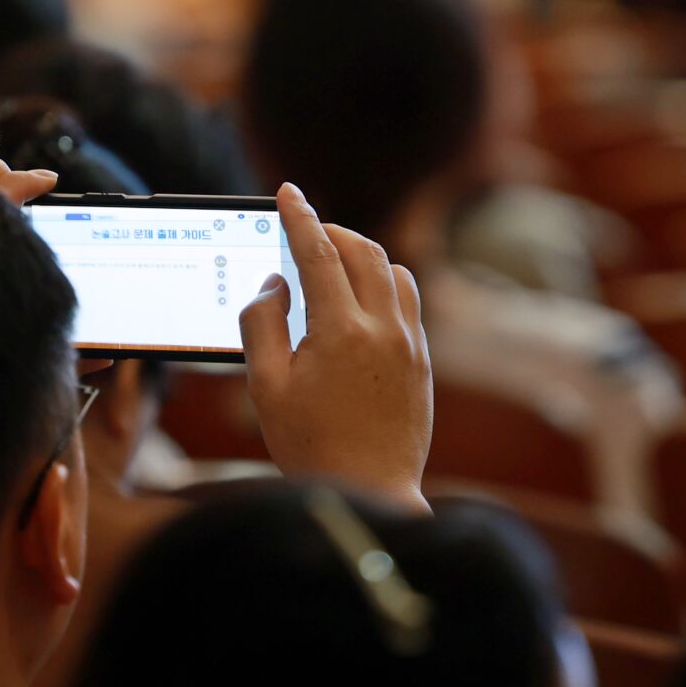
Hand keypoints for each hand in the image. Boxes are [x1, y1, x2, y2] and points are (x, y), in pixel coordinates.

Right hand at [238, 183, 431, 512]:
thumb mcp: (266, 388)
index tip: (287, 193)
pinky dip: (385, 284)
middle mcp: (383, 329)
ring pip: (393, 271)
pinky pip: (409, 301)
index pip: (318, 252)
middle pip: (362, 251)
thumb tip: (275, 284)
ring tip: (334, 263)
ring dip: (362, 255)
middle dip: (332, 230)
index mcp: (340, 331)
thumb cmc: (311, 446)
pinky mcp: (424, 362)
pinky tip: (363, 300)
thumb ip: (261, 325)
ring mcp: (410, 344)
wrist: (372, 493)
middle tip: (306, 230)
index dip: (299, 217)